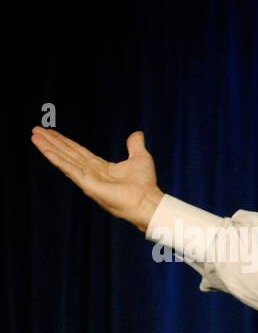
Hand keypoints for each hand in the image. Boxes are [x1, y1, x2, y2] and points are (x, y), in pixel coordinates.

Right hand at [31, 128, 163, 232]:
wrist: (148, 201)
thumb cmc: (145, 185)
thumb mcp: (140, 158)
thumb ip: (135, 145)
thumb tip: (137, 133)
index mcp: (100, 168)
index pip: (78, 152)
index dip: (64, 142)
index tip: (51, 132)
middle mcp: (91, 173)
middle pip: (67, 154)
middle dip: (51, 142)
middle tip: (36, 131)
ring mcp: (87, 179)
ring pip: (64, 159)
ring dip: (48, 148)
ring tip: (34, 137)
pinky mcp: (87, 184)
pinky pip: (69, 168)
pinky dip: (56, 158)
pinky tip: (45, 150)